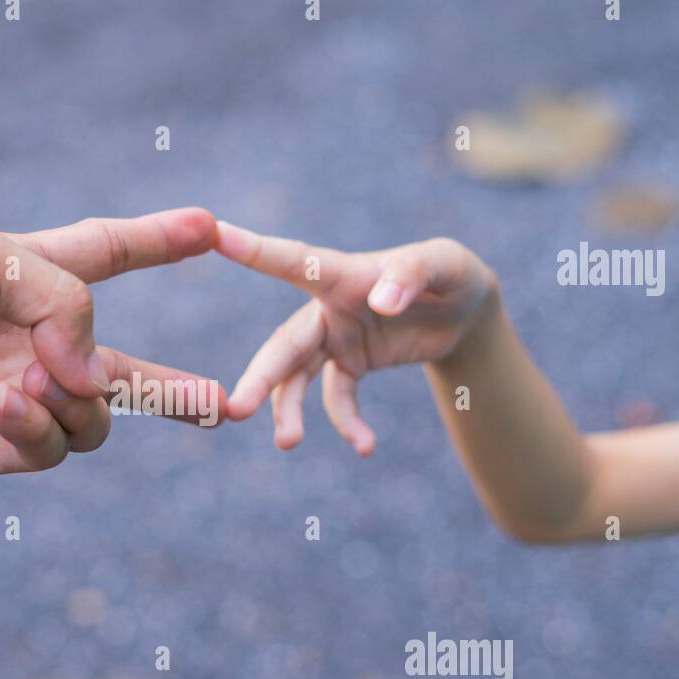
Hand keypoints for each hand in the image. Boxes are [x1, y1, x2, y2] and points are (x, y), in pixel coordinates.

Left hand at [0, 208, 221, 474]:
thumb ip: (59, 299)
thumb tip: (96, 376)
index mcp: (24, 274)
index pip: (107, 254)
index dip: (157, 242)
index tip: (210, 229)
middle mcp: (24, 338)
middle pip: (115, 365)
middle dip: (169, 387)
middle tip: (217, 403)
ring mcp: (8, 394)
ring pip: (91, 416)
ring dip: (77, 401)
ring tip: (26, 384)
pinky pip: (47, 448)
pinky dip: (38, 428)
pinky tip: (2, 404)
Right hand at [216, 224, 497, 454]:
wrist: (463, 311)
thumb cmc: (449, 273)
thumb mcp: (446, 265)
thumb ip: (412, 274)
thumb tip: (381, 303)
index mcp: (344, 274)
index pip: (295, 261)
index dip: (254, 250)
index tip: (216, 233)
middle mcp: (328, 307)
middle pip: (285, 344)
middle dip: (260, 377)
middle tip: (236, 410)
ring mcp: (335, 338)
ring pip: (296, 377)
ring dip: (287, 409)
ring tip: (287, 442)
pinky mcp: (349, 364)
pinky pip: (337, 399)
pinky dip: (347, 423)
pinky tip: (365, 445)